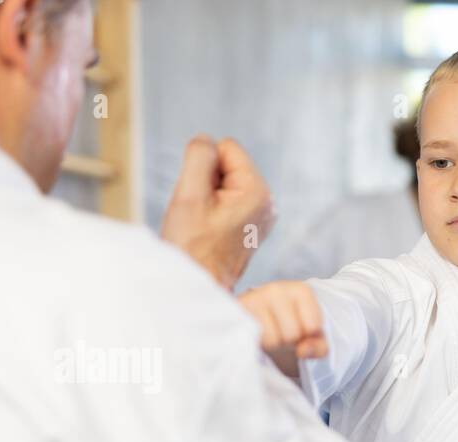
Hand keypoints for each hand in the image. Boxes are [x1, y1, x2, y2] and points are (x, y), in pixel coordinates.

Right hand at [160, 136, 275, 289]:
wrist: (200, 285)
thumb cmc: (192, 246)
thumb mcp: (189, 193)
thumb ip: (199, 155)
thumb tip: (206, 140)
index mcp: (258, 192)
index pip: (226, 147)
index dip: (205, 167)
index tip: (202, 199)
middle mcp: (268, 202)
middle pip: (227, 163)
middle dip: (208, 181)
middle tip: (202, 214)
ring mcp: (262, 215)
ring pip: (224, 181)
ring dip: (208, 195)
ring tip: (205, 223)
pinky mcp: (252, 224)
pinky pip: (226, 198)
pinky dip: (213, 207)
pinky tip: (211, 229)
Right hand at [239, 281, 327, 378]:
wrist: (261, 321)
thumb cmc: (291, 326)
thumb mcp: (313, 338)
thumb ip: (319, 347)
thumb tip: (303, 350)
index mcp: (301, 290)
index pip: (313, 326)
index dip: (308, 335)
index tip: (301, 328)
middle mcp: (277, 289)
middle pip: (292, 334)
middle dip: (289, 340)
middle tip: (282, 331)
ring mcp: (255, 298)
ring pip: (273, 339)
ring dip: (273, 343)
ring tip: (270, 332)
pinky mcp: (238, 310)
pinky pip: (255, 339)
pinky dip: (259, 343)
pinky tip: (258, 333)